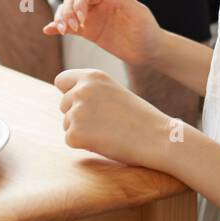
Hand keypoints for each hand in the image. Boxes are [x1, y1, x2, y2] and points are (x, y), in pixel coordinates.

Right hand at [42, 0, 161, 68]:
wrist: (149, 50)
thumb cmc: (147, 29)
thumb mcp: (138, 13)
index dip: (79, 3)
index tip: (82, 19)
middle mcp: (97, 5)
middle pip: (72, 0)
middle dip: (67, 11)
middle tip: (71, 27)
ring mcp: (91, 18)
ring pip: (68, 12)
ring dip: (60, 18)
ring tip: (62, 30)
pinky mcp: (89, 32)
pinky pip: (70, 28)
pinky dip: (57, 27)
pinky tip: (49, 30)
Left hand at [55, 69, 174, 167]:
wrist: (157, 138)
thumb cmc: (138, 117)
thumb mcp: (113, 92)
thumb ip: (91, 91)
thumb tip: (65, 100)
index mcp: (92, 76)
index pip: (61, 81)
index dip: (69, 93)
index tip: (82, 103)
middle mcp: (81, 90)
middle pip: (63, 105)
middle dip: (78, 115)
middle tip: (105, 122)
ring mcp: (77, 112)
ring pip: (67, 124)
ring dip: (82, 130)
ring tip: (109, 131)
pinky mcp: (75, 134)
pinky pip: (70, 140)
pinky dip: (84, 145)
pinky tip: (105, 141)